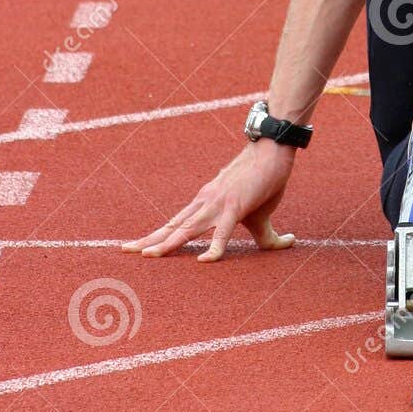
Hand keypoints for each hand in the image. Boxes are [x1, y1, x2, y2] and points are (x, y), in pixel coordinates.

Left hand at [122, 141, 296, 261]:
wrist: (273, 151)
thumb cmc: (265, 181)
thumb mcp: (260, 214)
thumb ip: (266, 235)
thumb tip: (288, 244)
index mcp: (205, 204)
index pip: (175, 223)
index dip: (156, 236)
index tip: (137, 246)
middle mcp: (204, 203)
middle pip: (172, 226)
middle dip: (149, 239)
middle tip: (124, 251)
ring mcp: (217, 204)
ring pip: (188, 228)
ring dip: (168, 242)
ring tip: (149, 255)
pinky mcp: (236, 205)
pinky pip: (223, 230)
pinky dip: (213, 246)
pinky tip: (204, 260)